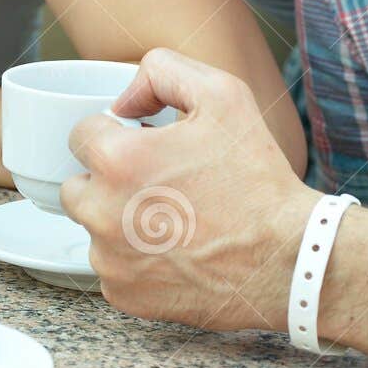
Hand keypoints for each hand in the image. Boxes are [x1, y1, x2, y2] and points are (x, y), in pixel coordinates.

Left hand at [61, 47, 315, 332]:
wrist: (289, 258)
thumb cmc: (257, 179)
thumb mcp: (221, 94)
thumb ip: (161, 71)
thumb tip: (124, 101)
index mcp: (117, 160)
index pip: (81, 134)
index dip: (115, 134)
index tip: (144, 146)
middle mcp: (102, 212)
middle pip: (77, 184)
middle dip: (107, 179)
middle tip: (156, 182)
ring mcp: (110, 260)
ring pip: (93, 228)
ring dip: (119, 220)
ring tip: (171, 219)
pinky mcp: (125, 295)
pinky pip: (112, 268)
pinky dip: (134, 260)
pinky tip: (175, 251)